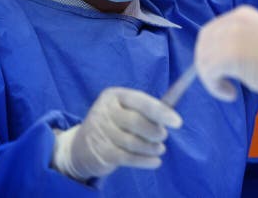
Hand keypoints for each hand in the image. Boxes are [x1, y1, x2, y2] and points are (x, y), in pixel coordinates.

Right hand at [52, 87, 181, 180]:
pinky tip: (155, 161)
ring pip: (133, 142)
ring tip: (160, 149)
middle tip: (163, 136)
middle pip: (137, 122)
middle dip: (155, 131)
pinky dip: (145, 161)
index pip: (142, 102)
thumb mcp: (127, 109)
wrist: (79, 146)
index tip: (178, 122)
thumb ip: (148, 110)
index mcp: (114, 96)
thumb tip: (172, 114)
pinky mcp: (100, 152)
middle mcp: (104, 111)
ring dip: (151, 147)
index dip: (161, 112)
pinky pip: (128, 158)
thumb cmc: (115, 123)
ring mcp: (100, 132)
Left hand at [195, 6, 257, 101]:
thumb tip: (214, 57)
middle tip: (217, 81)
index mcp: (244, 13)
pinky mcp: (229, 55)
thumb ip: (238, 41)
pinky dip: (215, 87)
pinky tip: (231, 94)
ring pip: (203, 59)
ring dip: (211, 79)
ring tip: (228, 89)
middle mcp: (235, 20)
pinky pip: (209, 74)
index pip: (212, 29)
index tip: (216, 68)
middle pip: (203, 41)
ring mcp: (232, 36)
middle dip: (205, 63)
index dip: (208, 50)